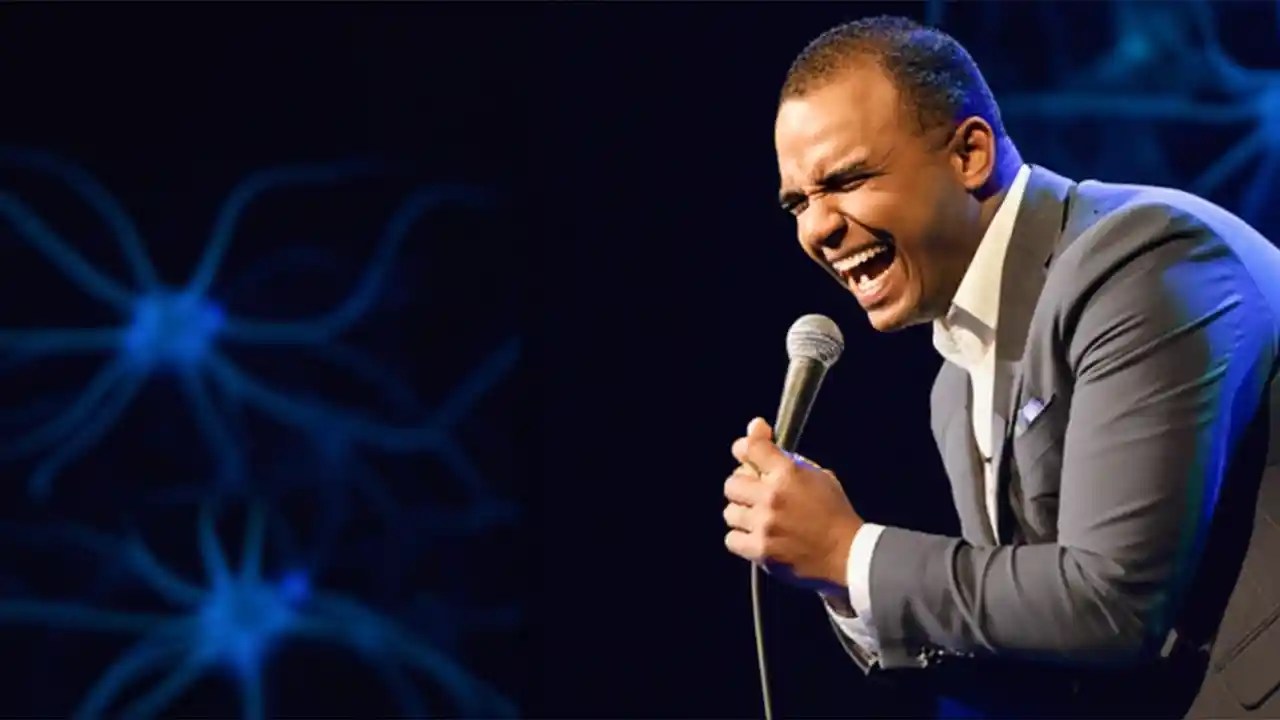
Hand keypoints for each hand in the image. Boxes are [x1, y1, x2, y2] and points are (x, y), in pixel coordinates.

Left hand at [722, 418, 862, 596]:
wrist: (848, 553)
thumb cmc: (834, 512)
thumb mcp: (818, 475)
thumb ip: (784, 456)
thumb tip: (757, 428)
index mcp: (788, 474)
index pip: (751, 448)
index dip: (744, 447)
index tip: (746, 450)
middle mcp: (771, 497)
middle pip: (732, 483)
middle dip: (743, 487)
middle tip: (756, 494)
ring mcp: (764, 525)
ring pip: (730, 512)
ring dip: (742, 514)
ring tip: (760, 518)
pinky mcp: (760, 550)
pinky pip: (732, 539)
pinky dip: (742, 538)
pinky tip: (758, 536)